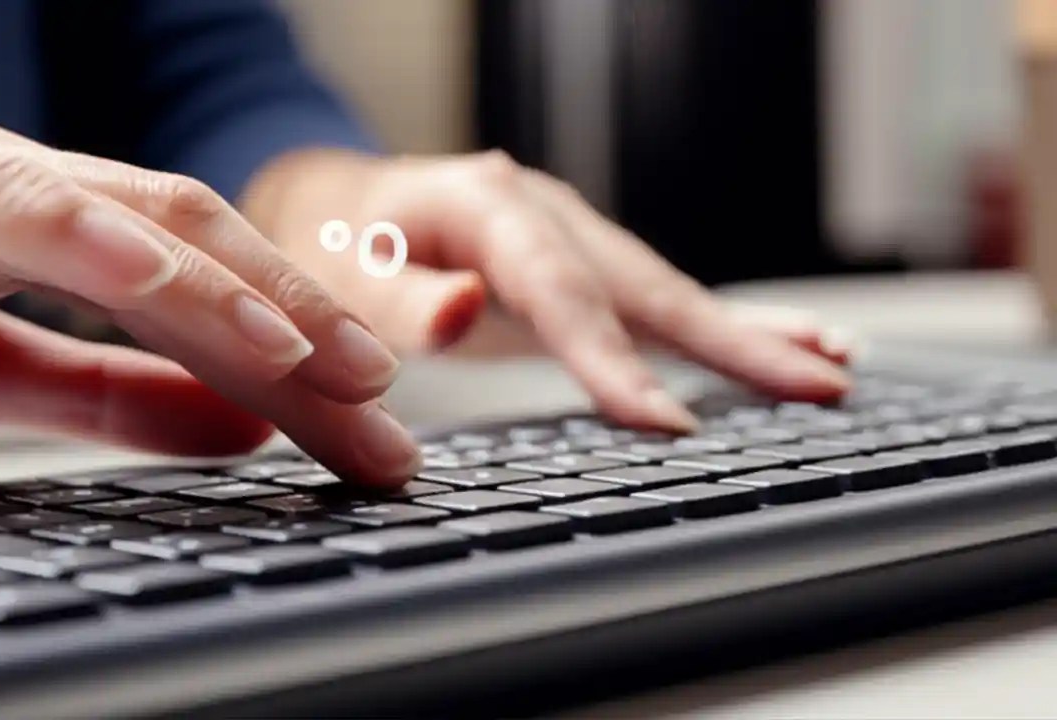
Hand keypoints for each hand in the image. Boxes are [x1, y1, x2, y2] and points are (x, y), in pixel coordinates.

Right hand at [0, 98, 422, 485]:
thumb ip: (102, 392)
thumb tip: (240, 421)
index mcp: (28, 224)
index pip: (192, 283)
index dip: (287, 346)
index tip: (365, 418)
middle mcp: (3, 182)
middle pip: (188, 245)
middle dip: (294, 320)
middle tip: (382, 400)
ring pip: (125, 211)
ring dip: (234, 285)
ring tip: (322, 358)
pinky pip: (3, 201)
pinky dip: (95, 241)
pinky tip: (180, 287)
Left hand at [245, 150, 851, 431]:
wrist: (344, 207)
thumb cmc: (338, 243)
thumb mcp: (343, 270)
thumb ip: (400, 297)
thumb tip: (465, 310)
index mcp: (486, 205)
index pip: (561, 292)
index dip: (614, 360)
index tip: (665, 423)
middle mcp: (545, 212)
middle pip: (646, 283)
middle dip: (733, 341)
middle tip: (817, 384)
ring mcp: (573, 234)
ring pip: (670, 290)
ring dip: (750, 333)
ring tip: (831, 366)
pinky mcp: (585, 262)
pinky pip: (659, 300)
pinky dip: (724, 327)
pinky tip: (789, 343)